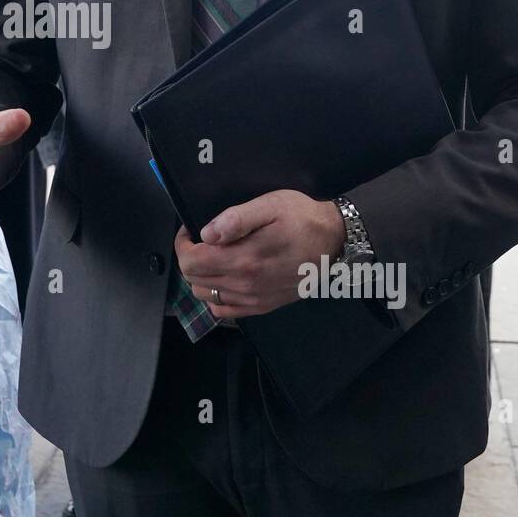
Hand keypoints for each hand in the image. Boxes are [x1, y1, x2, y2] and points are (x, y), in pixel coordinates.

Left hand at [175, 190, 344, 319]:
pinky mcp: (263, 306)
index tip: (191, 230)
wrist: (334, 241)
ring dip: (201, 277)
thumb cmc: (301, 218)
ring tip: (213, 256)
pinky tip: (225, 278)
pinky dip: (216, 296)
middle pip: (194, 280)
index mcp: (244, 259)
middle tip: (201, 241)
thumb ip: (235, 219)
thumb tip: (206, 234)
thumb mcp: (269, 206)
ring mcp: (254, 299)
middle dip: (190, 258)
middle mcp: (246, 285)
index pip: (190, 262)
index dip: (183, 245)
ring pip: (205, 296)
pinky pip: (225, 310)